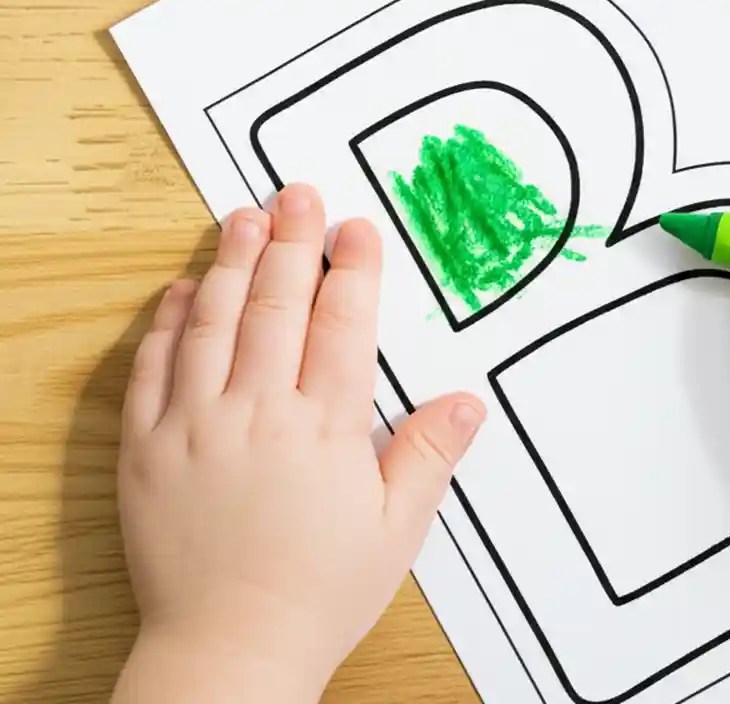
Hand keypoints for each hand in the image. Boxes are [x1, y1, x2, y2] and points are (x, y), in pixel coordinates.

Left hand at [113, 184, 485, 701]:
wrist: (229, 649)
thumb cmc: (319, 592)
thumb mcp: (396, 529)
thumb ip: (428, 455)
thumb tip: (468, 401)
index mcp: (324, 430)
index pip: (343, 327)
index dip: (353, 270)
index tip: (358, 229)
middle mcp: (257, 414)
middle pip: (278, 307)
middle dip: (294, 243)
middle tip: (299, 193)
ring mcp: (195, 426)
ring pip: (213, 323)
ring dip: (232, 263)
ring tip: (245, 217)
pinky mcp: (147, 448)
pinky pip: (152, 368)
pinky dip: (168, 322)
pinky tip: (182, 289)